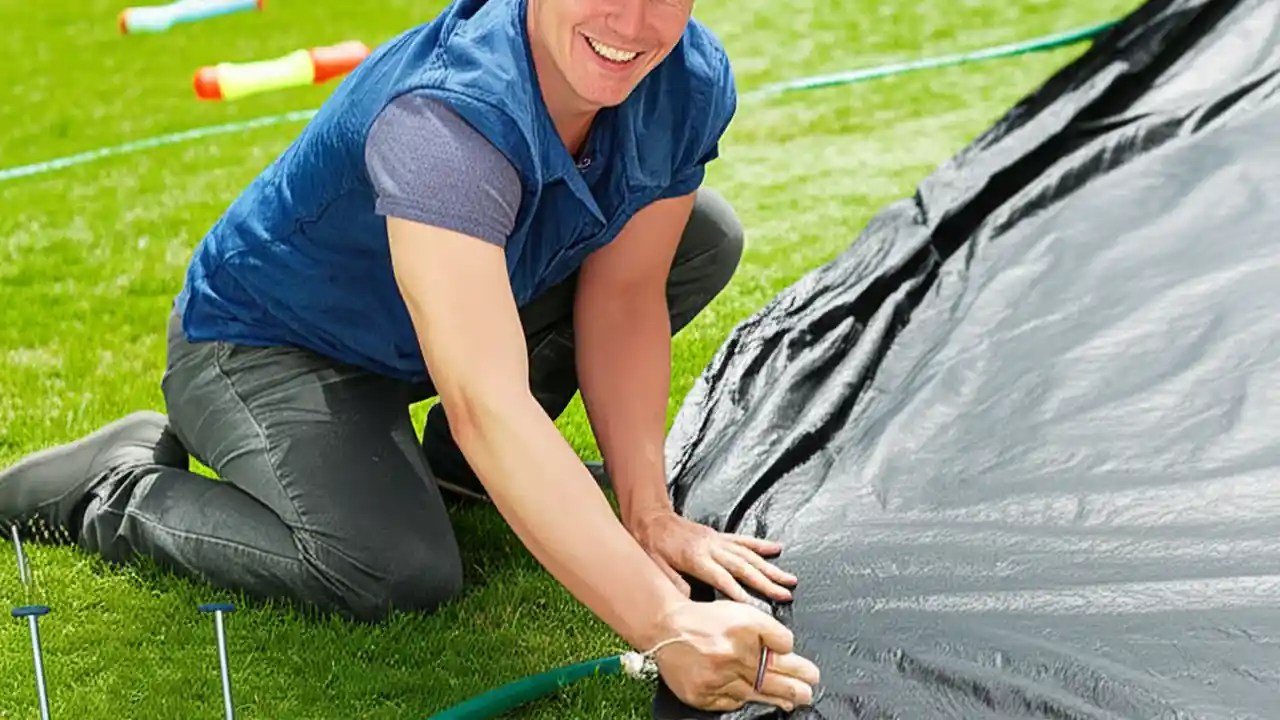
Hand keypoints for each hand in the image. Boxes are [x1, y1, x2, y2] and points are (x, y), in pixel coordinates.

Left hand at [630, 510, 797, 603]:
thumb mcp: (656, 567)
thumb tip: (691, 602)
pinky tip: (777, 549)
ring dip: (770, 568)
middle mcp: (712, 548)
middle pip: (744, 567)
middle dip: (766, 582)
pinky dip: (761, 545)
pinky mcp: (719, 535)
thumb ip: (674, 584)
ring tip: (789, 579)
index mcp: (696, 558)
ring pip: (749, 555)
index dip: (738, 593)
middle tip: (786, 594)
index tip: (756, 608)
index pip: (722, 578)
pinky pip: (744, 540)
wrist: (651, 519)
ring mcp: (718, 540)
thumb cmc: (652, 546)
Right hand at [653, 599, 820, 712]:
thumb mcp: (743, 612)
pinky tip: (752, 696)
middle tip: (808, 693)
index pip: (783, 653)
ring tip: (792, 701)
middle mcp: (733, 655)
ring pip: (755, 695)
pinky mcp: (703, 695)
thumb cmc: (708, 620)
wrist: (667, 628)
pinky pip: (731, 702)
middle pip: (774, 680)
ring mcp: (717, 679)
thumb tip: (789, 651)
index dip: (800, 667)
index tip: (811, 675)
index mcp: (746, 630)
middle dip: (797, 689)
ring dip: (778, 699)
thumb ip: (769, 630)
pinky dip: (742, 699)